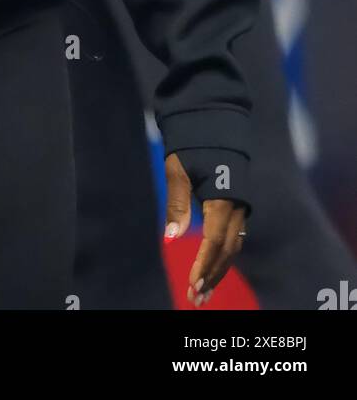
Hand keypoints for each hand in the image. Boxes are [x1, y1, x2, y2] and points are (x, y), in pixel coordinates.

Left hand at [163, 152, 246, 306]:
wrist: (213, 116)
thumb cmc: (191, 141)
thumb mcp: (176, 168)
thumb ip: (177, 202)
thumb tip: (171, 238)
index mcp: (223, 196)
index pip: (215, 240)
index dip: (204, 264)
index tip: (192, 284)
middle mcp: (238, 205)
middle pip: (228, 249)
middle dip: (212, 274)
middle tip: (196, 297)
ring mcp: (241, 204)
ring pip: (233, 245)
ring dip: (219, 268)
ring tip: (203, 289)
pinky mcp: (239, 203)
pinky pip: (235, 235)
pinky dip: (224, 253)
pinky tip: (212, 265)